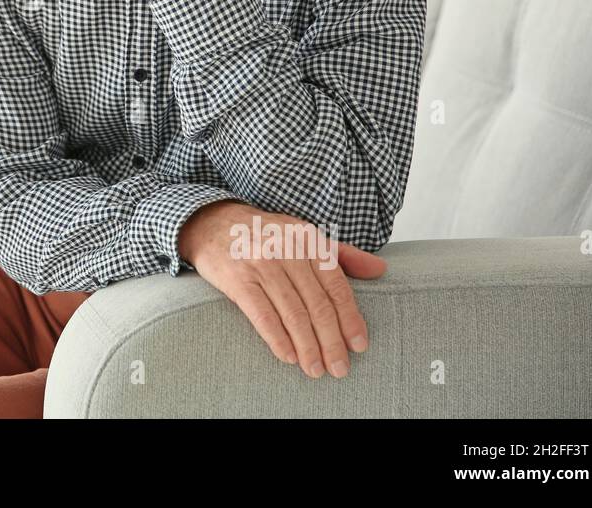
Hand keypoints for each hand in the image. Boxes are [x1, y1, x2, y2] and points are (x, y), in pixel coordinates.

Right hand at [178, 200, 386, 378]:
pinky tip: (288, 356)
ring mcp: (260, 263)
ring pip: (292, 313)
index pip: (336, 285)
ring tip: (316, 369)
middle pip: (316, 304)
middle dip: (331, 341)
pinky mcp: (237, 279)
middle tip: (339, 368)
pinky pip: (261, 314)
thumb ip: (341, 253)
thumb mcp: (302, 234)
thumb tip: (380, 269)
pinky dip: (277, 338)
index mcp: (307, 238)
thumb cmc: (264, 233)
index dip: (350, 318)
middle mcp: (286, 249)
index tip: (359, 345)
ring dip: (307, 347)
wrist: (211, 222)